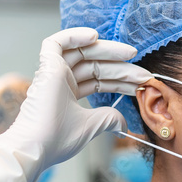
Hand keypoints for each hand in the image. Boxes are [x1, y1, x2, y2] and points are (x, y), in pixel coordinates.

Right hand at [0, 27, 150, 181]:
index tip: (142, 84)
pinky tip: (95, 36)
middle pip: (96, 65)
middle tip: (143, 73)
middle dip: (121, 68)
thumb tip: (124, 124)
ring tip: (130, 53)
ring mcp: (54, 73)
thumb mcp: (92, 126)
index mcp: (70, 94)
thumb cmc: (58, 140)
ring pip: (83, 52)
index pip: (100, 81)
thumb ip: (108, 119)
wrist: (38, 146)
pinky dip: (75, 36)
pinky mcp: (46, 66)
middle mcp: (62, 81)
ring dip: (108, 50)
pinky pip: (57, 42)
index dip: (121, 80)